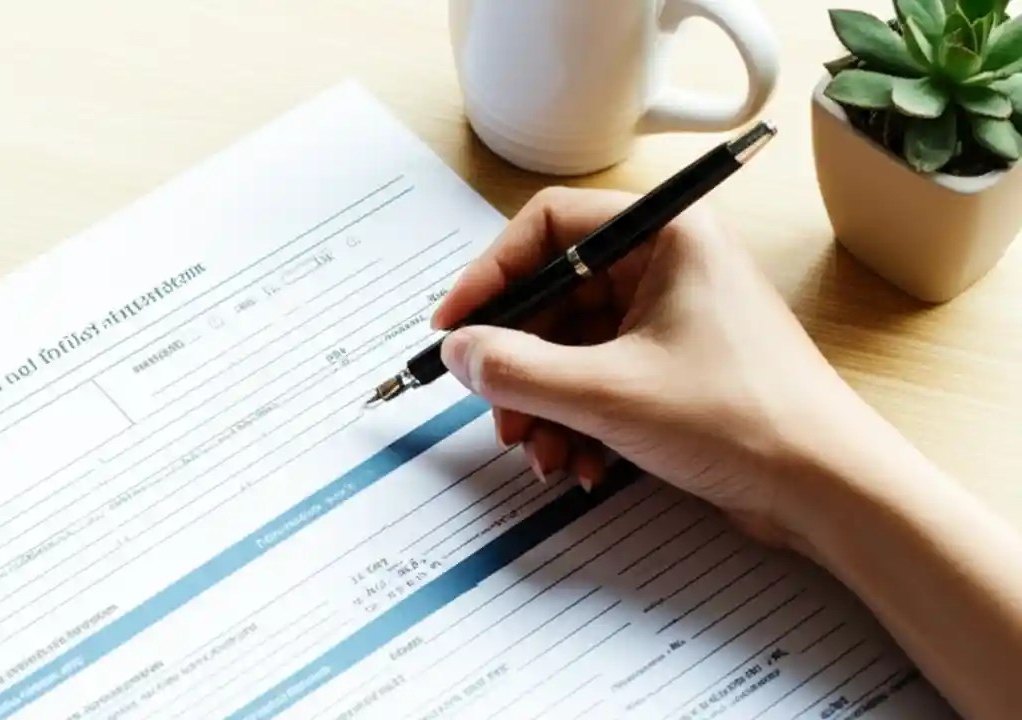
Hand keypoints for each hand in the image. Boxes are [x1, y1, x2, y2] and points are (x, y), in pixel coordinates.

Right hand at [432, 187, 878, 547]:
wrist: (828, 489)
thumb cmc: (742, 418)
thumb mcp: (607, 394)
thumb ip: (517, 369)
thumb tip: (458, 352)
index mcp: (667, 233)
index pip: (550, 225)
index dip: (490, 274)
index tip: (453, 326)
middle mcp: (669, 264)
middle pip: (556, 295)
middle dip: (519, 363)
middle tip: (494, 410)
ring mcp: (673, 317)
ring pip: (573, 346)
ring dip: (544, 403)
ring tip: (539, 454)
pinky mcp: (676, 366)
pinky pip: (600, 379)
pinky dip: (578, 421)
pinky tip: (578, 467)